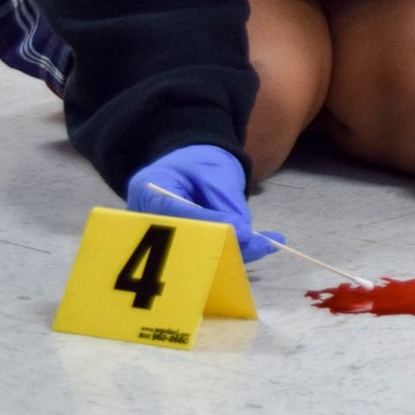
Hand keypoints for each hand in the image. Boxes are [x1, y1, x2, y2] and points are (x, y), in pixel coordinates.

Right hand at [126, 144, 283, 261]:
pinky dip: (233, 249)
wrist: (192, 165)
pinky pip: (205, 253)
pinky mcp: (179, 248)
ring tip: (267, 244)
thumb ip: (227, 202)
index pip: (176, 211)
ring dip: (235, 250)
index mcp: (148, 189)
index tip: (242, 232)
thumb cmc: (199, 161)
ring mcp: (160, 237)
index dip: (209, 224)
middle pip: (186, 238)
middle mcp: (147, 219)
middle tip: (261, 244)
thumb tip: (244, 235)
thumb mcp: (216, 172)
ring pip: (199, 251)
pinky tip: (262, 245)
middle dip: (225, 244)